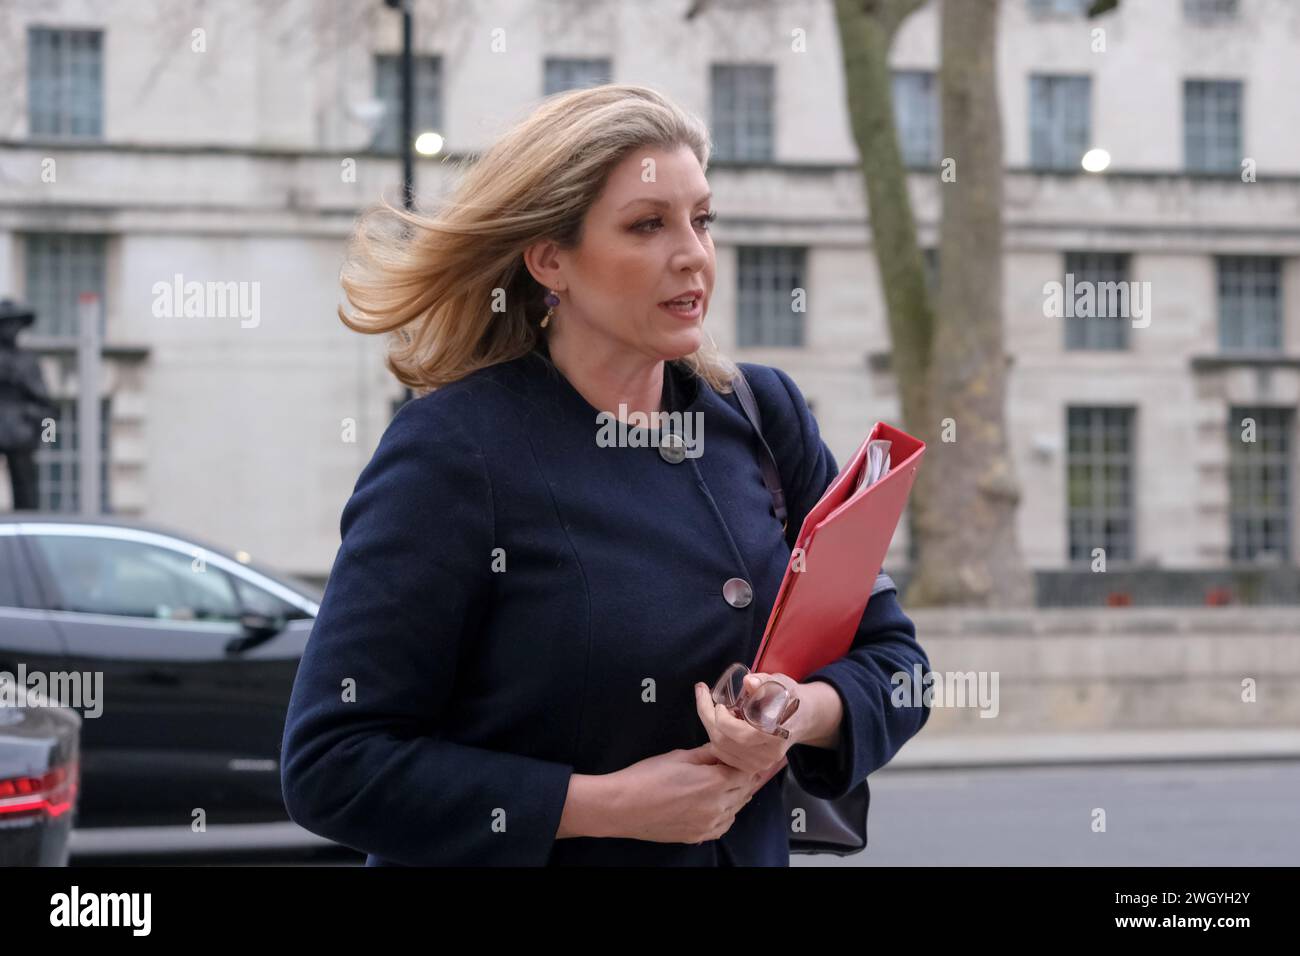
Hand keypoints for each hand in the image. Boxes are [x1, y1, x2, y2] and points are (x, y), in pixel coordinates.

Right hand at [607, 743, 786, 844]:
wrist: (622, 807)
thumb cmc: (647, 776)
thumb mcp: (679, 756)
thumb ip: (707, 754)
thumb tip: (725, 747)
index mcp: (715, 782)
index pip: (746, 770)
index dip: (747, 760)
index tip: (748, 753)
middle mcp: (718, 807)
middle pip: (745, 790)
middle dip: (744, 776)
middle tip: (741, 764)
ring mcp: (709, 825)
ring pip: (736, 809)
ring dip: (737, 795)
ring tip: (729, 783)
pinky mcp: (698, 836)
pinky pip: (723, 825)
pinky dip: (726, 814)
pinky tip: (718, 805)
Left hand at [694, 672, 803, 775]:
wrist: (802, 718)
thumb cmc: (789, 698)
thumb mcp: (781, 684)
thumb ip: (765, 682)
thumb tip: (748, 681)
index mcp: (776, 735)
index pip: (740, 734)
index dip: (722, 717)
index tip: (719, 702)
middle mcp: (768, 754)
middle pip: (724, 741)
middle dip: (707, 717)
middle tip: (703, 697)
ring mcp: (760, 764)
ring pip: (720, 749)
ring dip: (710, 726)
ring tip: (712, 708)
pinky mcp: (752, 767)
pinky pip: (723, 756)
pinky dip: (715, 738)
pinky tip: (718, 723)